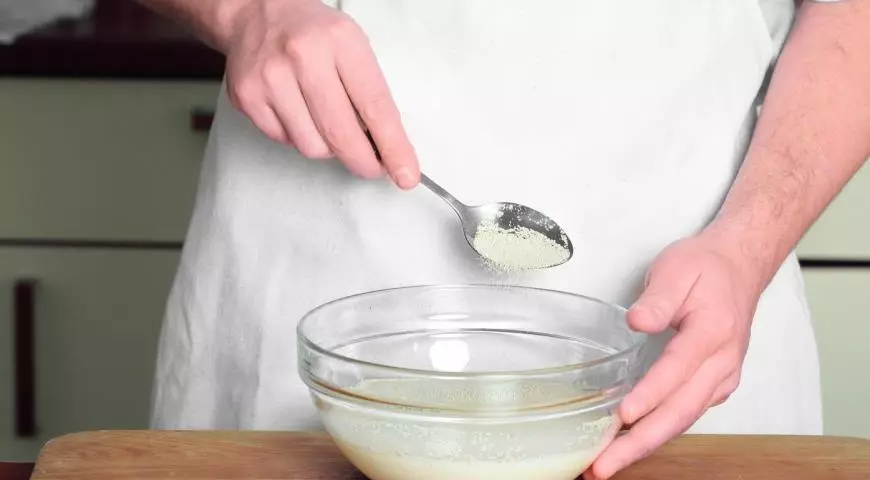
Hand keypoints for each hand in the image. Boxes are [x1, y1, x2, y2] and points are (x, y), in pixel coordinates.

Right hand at [224, 0, 419, 187]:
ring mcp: (271, 77)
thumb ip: (369, 94)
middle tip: (371, 167)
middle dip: (363, 162)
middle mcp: (304, 56)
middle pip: (341, 134)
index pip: (375, 107)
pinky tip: (298, 113)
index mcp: (341, 41)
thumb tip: (385, 147)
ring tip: (325, 121)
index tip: (405, 174)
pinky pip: (285, 141)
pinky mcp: (247, 96)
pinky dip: (298, 137)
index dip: (393, 147)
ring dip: (327, 147)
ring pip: (312, 146)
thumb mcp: (353, 46)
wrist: (256, 12)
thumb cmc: (313, 33)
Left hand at [588, 233, 762, 478]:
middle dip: (639, 443)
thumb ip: (658, 297)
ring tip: (606, 464)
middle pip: (680, 412)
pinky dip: (657, 433)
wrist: (738, 268)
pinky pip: (685, 415)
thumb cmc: (705, 268)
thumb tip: (638, 321)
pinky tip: (629, 443)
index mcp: (712, 332)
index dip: (650, 395)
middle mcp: (721, 363)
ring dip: (644, 445)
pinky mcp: (713, 386)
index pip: (677, 370)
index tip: (623, 416)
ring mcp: (721, 378)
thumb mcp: (677, 268)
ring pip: (682, 420)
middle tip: (602, 466)